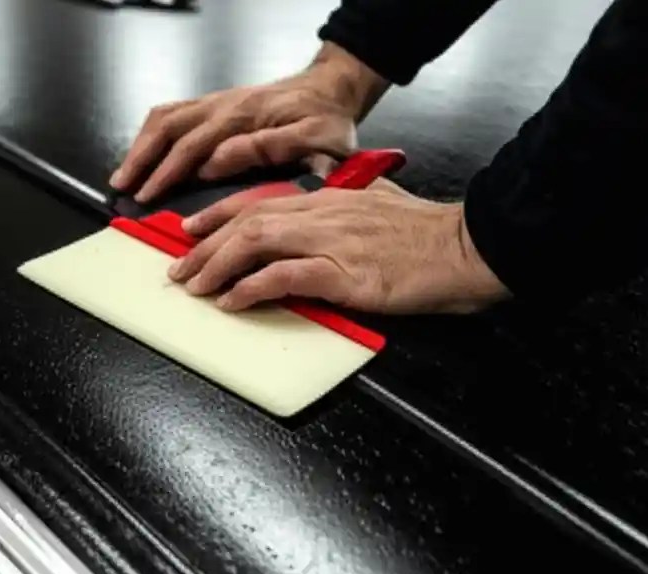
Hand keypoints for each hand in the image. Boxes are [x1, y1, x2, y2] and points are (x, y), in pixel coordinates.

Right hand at [109, 42, 388, 202]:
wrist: (331, 89)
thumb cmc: (328, 122)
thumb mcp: (317, 139)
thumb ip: (270, 148)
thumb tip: (217, 161)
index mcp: (246, 117)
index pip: (197, 145)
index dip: (172, 172)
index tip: (154, 198)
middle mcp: (224, 106)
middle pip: (172, 129)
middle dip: (145, 162)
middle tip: (127, 192)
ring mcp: (216, 102)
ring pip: (165, 119)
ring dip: (140, 148)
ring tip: (122, 178)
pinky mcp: (213, 103)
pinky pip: (172, 113)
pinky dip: (150, 135)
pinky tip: (140, 156)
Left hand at [168, 186, 509, 314]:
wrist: (468, 248)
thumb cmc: (428, 236)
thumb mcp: (380, 207)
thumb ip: (345, 211)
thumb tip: (320, 222)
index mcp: (330, 198)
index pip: (261, 200)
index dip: (218, 213)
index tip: (190, 229)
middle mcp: (323, 214)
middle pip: (248, 221)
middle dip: (206, 247)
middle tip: (179, 269)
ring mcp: (331, 241)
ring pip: (256, 242)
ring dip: (217, 266)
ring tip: (195, 288)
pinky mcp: (344, 273)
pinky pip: (284, 276)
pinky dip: (251, 288)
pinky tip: (233, 301)